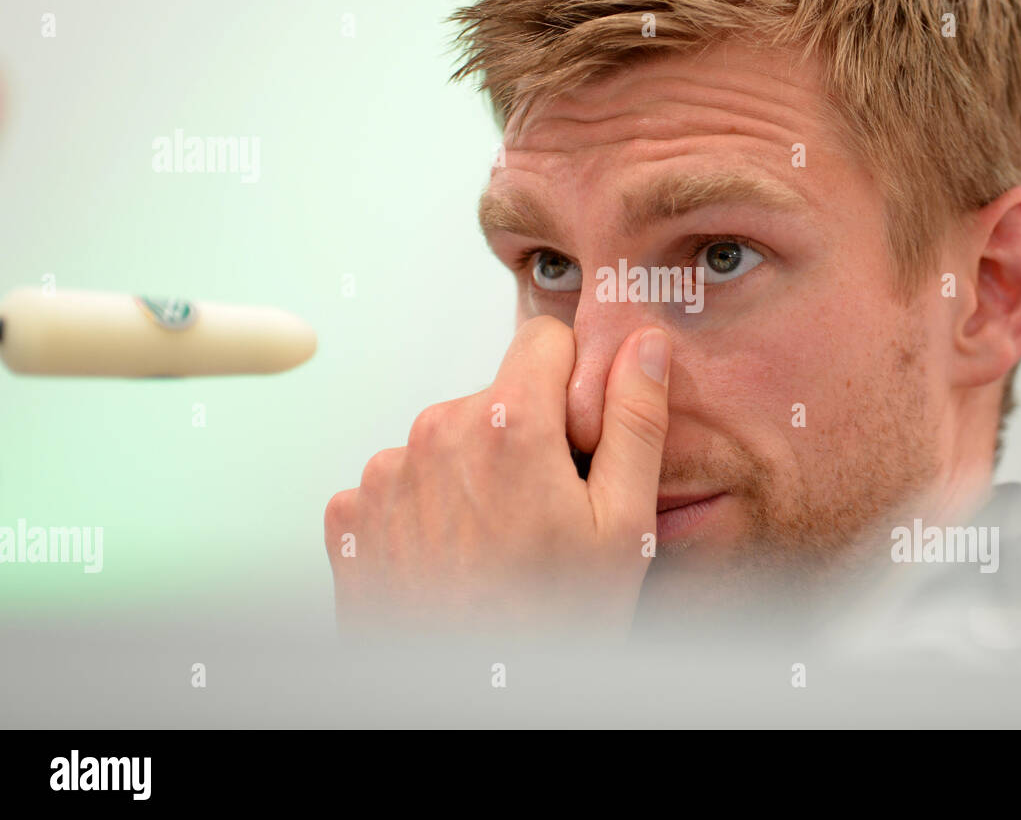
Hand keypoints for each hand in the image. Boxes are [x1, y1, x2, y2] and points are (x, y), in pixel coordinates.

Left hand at [324, 316, 671, 635]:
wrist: (466, 703)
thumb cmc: (546, 628)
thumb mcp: (622, 526)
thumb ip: (635, 422)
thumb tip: (645, 348)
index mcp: (507, 423)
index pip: (544, 340)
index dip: (571, 386)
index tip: (575, 440)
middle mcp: (436, 434)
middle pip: (497, 397)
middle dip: (522, 439)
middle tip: (542, 515)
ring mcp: (386, 474)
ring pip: (449, 440)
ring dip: (472, 475)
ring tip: (495, 546)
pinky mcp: (352, 513)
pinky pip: (401, 481)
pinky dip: (425, 509)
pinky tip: (450, 559)